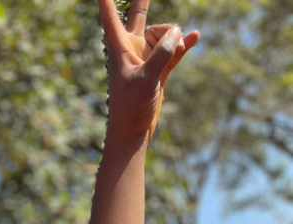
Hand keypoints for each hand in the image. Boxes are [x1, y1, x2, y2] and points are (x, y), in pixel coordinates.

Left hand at [99, 0, 199, 141]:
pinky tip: (195, 37)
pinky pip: (174, 50)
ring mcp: (147, 58)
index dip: (106, 2)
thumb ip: (162, 54)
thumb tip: (177, 34)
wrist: (133, 133)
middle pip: (139, 16)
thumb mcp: (146, 79)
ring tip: (178, 50)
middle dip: (142, 0)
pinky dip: (184, 44)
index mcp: (120, 48)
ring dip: (174, 40)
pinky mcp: (159, 69)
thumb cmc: (130, 108)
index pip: (111, 17)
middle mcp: (132, 49)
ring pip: (165, 35)